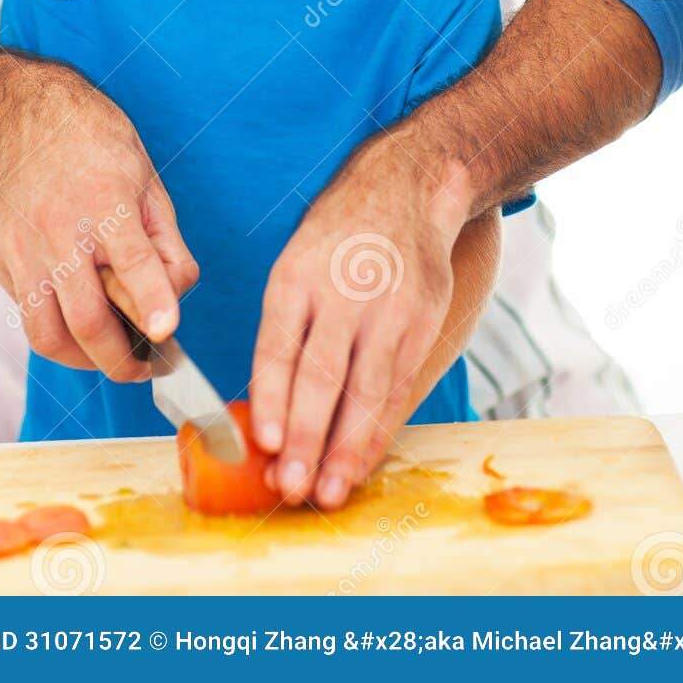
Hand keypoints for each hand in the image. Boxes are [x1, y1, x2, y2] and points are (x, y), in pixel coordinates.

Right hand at [0, 59, 197, 380]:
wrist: (21, 115)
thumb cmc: (95, 146)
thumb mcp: (148, 181)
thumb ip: (166, 245)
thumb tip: (176, 299)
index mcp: (107, 203)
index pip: (132, 262)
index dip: (151, 303)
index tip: (165, 335)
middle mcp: (59, 229)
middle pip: (86, 320)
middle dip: (119, 363)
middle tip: (141, 370)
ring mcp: (20, 246)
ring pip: (46, 334)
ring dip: (81, 361)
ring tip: (105, 357)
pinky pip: (25, 310)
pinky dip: (53, 325)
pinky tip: (72, 312)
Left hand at [249, 137, 469, 509]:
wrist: (405, 191)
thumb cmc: (336, 241)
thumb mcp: (295, 265)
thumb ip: (285, 331)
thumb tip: (266, 411)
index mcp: (295, 276)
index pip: (278, 345)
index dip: (271, 397)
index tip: (263, 442)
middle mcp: (340, 293)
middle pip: (321, 375)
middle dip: (305, 437)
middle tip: (290, 487)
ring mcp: (385, 309)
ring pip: (364, 390)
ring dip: (345, 448)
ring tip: (328, 492)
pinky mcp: (420, 322)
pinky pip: (397, 386)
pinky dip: (379, 429)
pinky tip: (363, 461)